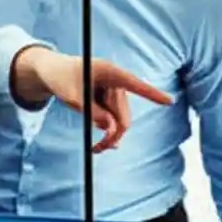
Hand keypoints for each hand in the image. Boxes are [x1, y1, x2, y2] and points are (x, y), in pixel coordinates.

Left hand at [12, 49, 172, 151]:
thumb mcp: (71, 96)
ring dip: (110, 136)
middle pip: (124, 115)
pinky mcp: (110, 102)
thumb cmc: (60, 78)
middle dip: (115, 135)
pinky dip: (108, 132)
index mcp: (109, 72)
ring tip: (95, 148)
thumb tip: (111, 128)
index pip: (134, 84)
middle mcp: (116, 83)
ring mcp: (115, 93)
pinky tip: (98, 142)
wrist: (52, 73)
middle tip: (98, 150)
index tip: (169, 101)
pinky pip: (114, 121)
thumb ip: (91, 112)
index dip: (151, 94)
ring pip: (120, 122)